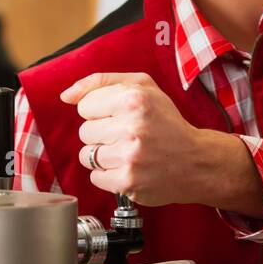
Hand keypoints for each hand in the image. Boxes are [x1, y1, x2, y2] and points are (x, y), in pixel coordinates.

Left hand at [63, 72, 215, 206]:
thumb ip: (100, 82)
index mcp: (134, 98)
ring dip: (104, 155)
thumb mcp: (143, 87)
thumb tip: (66, 96)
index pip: (85, 106)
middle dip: (103, 134)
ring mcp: (130, 156)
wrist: (197, 161)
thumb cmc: (168, 122)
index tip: (122, 117)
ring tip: (129, 152)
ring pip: (87, 155)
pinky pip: (95, 177)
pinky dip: (109, 175)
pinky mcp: (127, 181)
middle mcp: (133, 126)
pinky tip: (129, 168)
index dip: (102, 112)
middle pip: (84, 132)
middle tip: (129, 136)